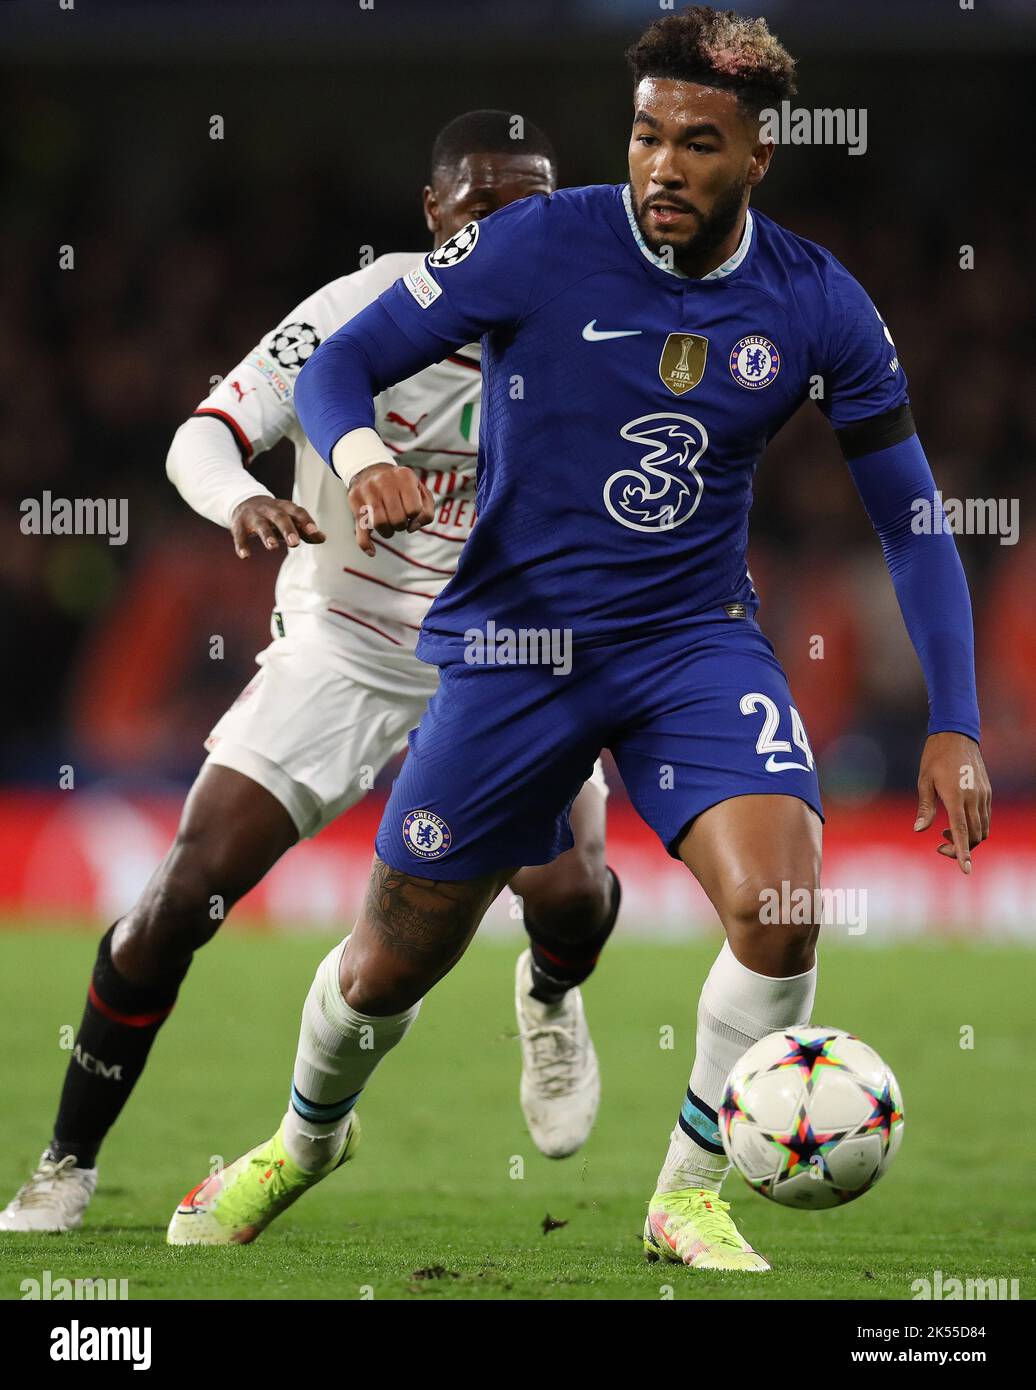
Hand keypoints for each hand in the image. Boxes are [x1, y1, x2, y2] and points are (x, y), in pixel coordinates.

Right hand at [230, 496, 324, 558]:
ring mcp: (253, 516)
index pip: (298, 512)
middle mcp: (269, 509)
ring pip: (260, 525)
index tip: (314, 532)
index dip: (306, 521)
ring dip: (267, 535)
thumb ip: (306, 531)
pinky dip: (242, 545)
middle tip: (295, 543)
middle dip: (287, 529)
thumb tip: (323, 538)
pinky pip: (239, 535)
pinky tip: (245, 556)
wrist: (245, 502)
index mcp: (285, 507)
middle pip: (279, 517)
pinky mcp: (239, 525)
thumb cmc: (274, 517)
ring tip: (273, 547)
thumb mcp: (290, 520)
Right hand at [348, 463, 434, 556]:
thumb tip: (412, 528)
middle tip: (398, 519)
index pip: (414, 510)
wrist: (370, 469)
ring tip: (389, 526)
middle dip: (401, 525)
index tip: (411, 515)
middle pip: (397, 519)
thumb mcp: (420, 491)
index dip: (415, 518)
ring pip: (380, 524)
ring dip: (387, 532)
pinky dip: (366, 544)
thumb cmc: (401, 486)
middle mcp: (384, 481)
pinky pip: (360, 528)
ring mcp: (367, 490)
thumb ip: (427, 511)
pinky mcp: (354, 501)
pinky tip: (372, 551)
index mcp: (404, 476)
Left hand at [914, 732, 990, 873]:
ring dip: (968, 838)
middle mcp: (974, 798)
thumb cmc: (934, 758)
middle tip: (939, 843)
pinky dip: (974, 827)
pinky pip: (985, 818)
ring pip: (982, 829)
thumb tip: (919, 830)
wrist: (956, 736)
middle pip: (974, 836)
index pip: (962, 832)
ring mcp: (983, 795)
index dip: (962, 853)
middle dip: (960, 847)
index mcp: (956, 797)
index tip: (966, 870)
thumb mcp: (924, 782)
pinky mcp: (987, 792)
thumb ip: (925, 808)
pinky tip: (957, 821)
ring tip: (944, 831)